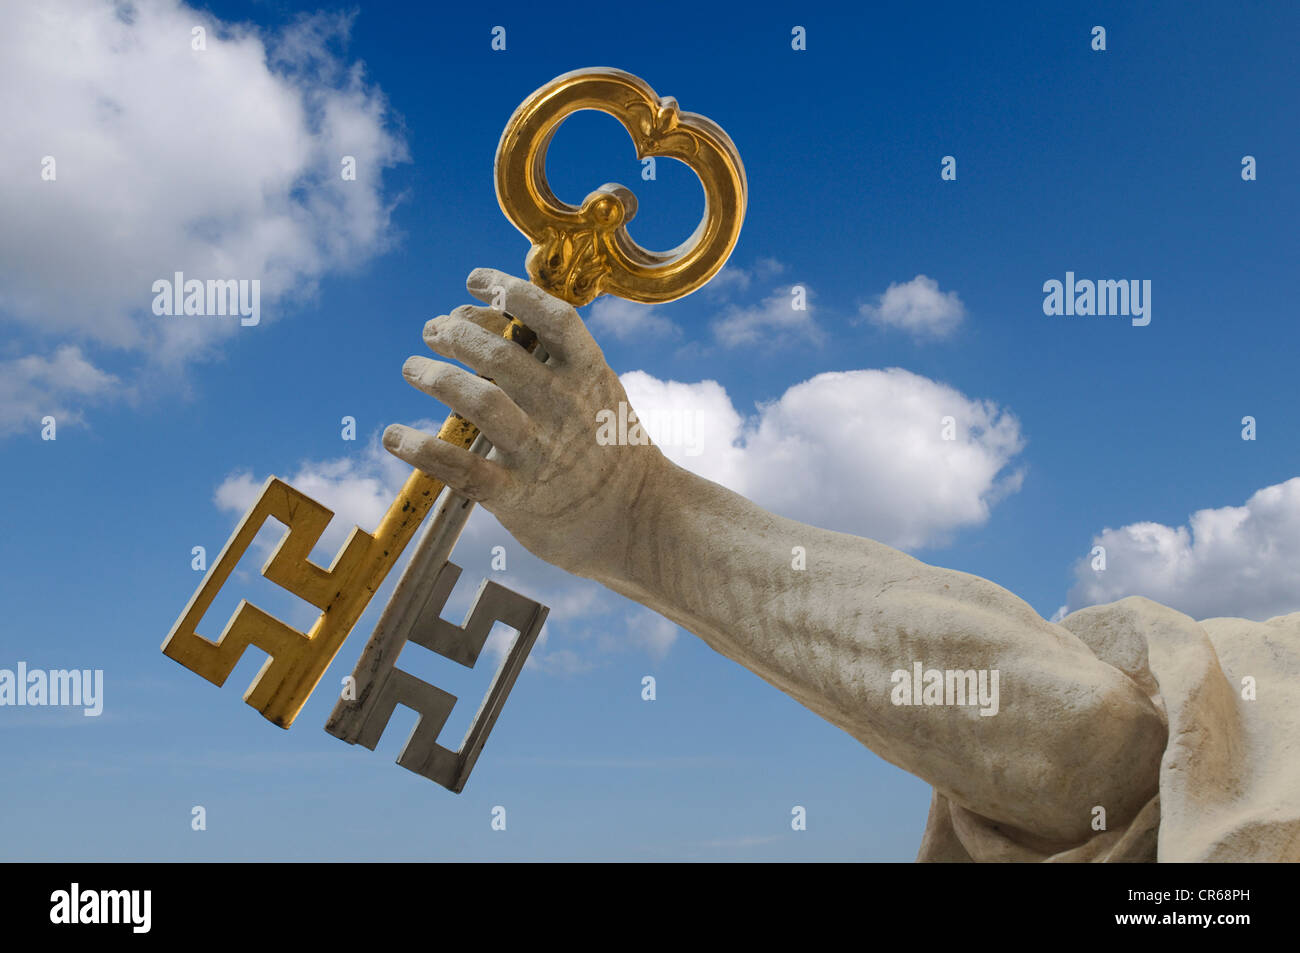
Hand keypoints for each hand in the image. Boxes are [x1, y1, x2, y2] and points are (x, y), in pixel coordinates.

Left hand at [383, 268, 666, 580]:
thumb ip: (553, 359)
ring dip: (437, 377)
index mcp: (590, 374)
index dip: (510, 291)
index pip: (551, 317)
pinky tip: (394, 437)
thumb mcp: (600, 392)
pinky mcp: (517, 495)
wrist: (639, 520)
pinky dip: (422, 450)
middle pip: (502, 354)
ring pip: (479, 401)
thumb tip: (480, 317)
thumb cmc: (609, 448)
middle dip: (458, 334)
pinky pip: (462, 469)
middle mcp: (565, 407)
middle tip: (433, 330)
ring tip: (413, 367)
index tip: (473, 280)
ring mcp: (540, 451)